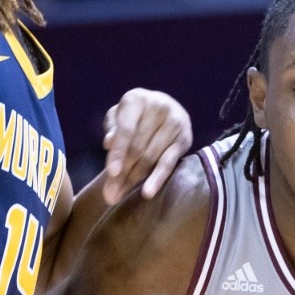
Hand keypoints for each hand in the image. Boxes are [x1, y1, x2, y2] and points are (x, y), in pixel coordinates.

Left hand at [99, 88, 192, 204]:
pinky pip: (169, 163)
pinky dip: (157, 179)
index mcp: (136, 99)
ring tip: (120, 195)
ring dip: (135, 179)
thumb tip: (108, 144)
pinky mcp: (185, 138)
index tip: (111, 173)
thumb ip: (111, 128)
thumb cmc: (135, 116)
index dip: (118, 152)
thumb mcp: (118, 116)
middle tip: (110, 194)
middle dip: (122, 173)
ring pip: (151, 157)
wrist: (163, 109)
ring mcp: (175, 122)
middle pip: (138, 147)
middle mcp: (158, 106)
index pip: (126, 130)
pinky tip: (147, 193)